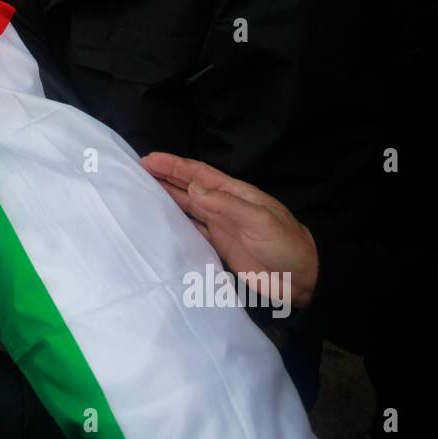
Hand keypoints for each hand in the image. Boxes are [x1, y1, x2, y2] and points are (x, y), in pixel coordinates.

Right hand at [140, 152, 316, 307]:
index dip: (173, 165)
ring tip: (140, 192)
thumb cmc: (286, 245)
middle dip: (163, 178)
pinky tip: (159, 223)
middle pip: (187, 188)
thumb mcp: (260, 220)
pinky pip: (191, 231)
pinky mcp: (218, 247)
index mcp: (234, 193)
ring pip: (186, 208)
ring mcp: (220, 227)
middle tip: (135, 171)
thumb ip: (227, 204)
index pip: (198, 174)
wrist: (302, 278)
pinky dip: (174, 225)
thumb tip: (193, 189)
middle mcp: (223, 206)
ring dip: (165, 199)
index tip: (148, 159)